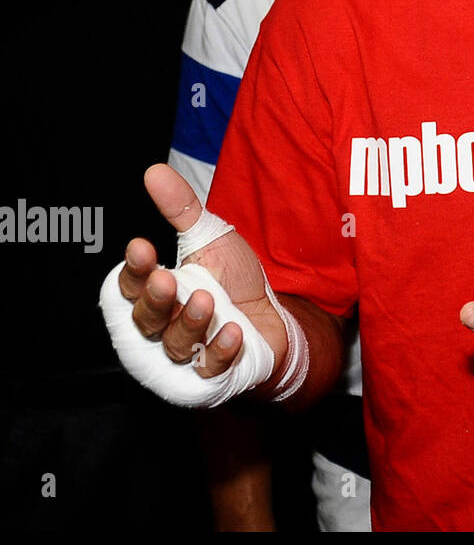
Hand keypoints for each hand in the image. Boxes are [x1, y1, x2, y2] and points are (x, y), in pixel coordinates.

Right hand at [115, 164, 286, 387]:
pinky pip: (209, 369)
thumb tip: (154, 171)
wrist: (272, 317)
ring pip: (174, 344)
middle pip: (145, 318)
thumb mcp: (210, 239)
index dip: (135, 269)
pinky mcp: (212, 374)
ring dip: (191, 322)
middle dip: (156, 300)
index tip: (142, 247)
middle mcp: (164, 325)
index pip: (131, 285)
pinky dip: (219, 351)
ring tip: (208, 302)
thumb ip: (181, 209)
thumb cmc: (232, 280)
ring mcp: (187, 352)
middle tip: (169, 281)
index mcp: (156, 291)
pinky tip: (233, 333)